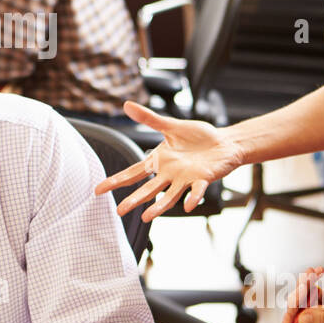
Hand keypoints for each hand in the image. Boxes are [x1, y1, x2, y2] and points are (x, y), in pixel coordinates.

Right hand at [93, 101, 244, 221]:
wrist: (224, 142)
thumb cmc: (199, 136)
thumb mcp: (171, 125)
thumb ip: (150, 119)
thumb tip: (127, 105)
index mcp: (159, 161)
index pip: (133, 173)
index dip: (116, 181)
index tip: (98, 190)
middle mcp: (169, 174)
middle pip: (148, 189)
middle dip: (133, 200)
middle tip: (119, 211)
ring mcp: (185, 178)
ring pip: (169, 195)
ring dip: (158, 207)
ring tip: (146, 217)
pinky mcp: (202, 179)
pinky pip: (196, 190)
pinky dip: (193, 197)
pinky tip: (188, 206)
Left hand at [284, 267, 323, 322]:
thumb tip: (300, 320)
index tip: (292, 312)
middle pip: (296, 321)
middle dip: (295, 303)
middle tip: (304, 287)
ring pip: (300, 303)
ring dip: (301, 287)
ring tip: (311, 274)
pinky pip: (309, 291)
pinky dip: (308, 280)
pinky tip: (318, 271)